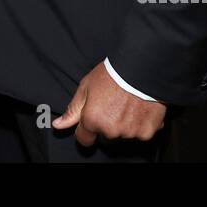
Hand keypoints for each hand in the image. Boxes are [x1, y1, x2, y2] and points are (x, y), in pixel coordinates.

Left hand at [52, 62, 166, 144]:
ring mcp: (130, 132)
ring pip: (123, 134)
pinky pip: (141, 132)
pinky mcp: (147, 131)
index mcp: (92, 120)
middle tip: (113, 104)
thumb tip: (58, 125)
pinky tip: (140, 107)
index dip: (86, 129)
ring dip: (125, 124)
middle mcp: (111, 130)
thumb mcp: (86, 88)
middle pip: (105, 136)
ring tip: (128, 103)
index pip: (84, 139)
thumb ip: (73, 110)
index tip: (92, 119)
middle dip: (107, 124)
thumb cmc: (112, 74)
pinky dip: (141, 123)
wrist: (142, 67)